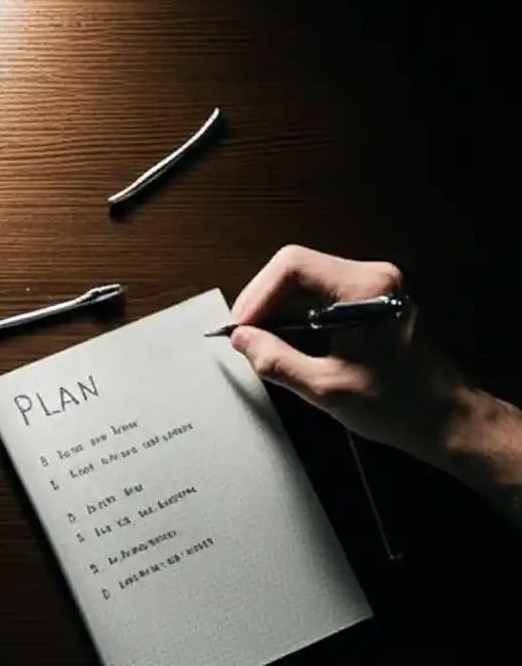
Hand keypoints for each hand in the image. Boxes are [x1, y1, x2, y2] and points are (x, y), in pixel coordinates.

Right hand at [230, 246, 519, 517]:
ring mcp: (373, 286)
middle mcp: (372, 277)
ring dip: (277, 309)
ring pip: (304, 281)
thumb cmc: (399, 406)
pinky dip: (295, 314)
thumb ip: (276, 361)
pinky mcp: (369, 299)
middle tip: (244, 336)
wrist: (445, 418)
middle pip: (296, 269)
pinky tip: (284, 341)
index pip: (293, 266)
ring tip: (260, 342)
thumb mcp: (326, 388)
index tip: (241, 327)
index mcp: (366, 290)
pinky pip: (319, 294)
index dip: (257, 294)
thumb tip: (241, 340)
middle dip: (263, 301)